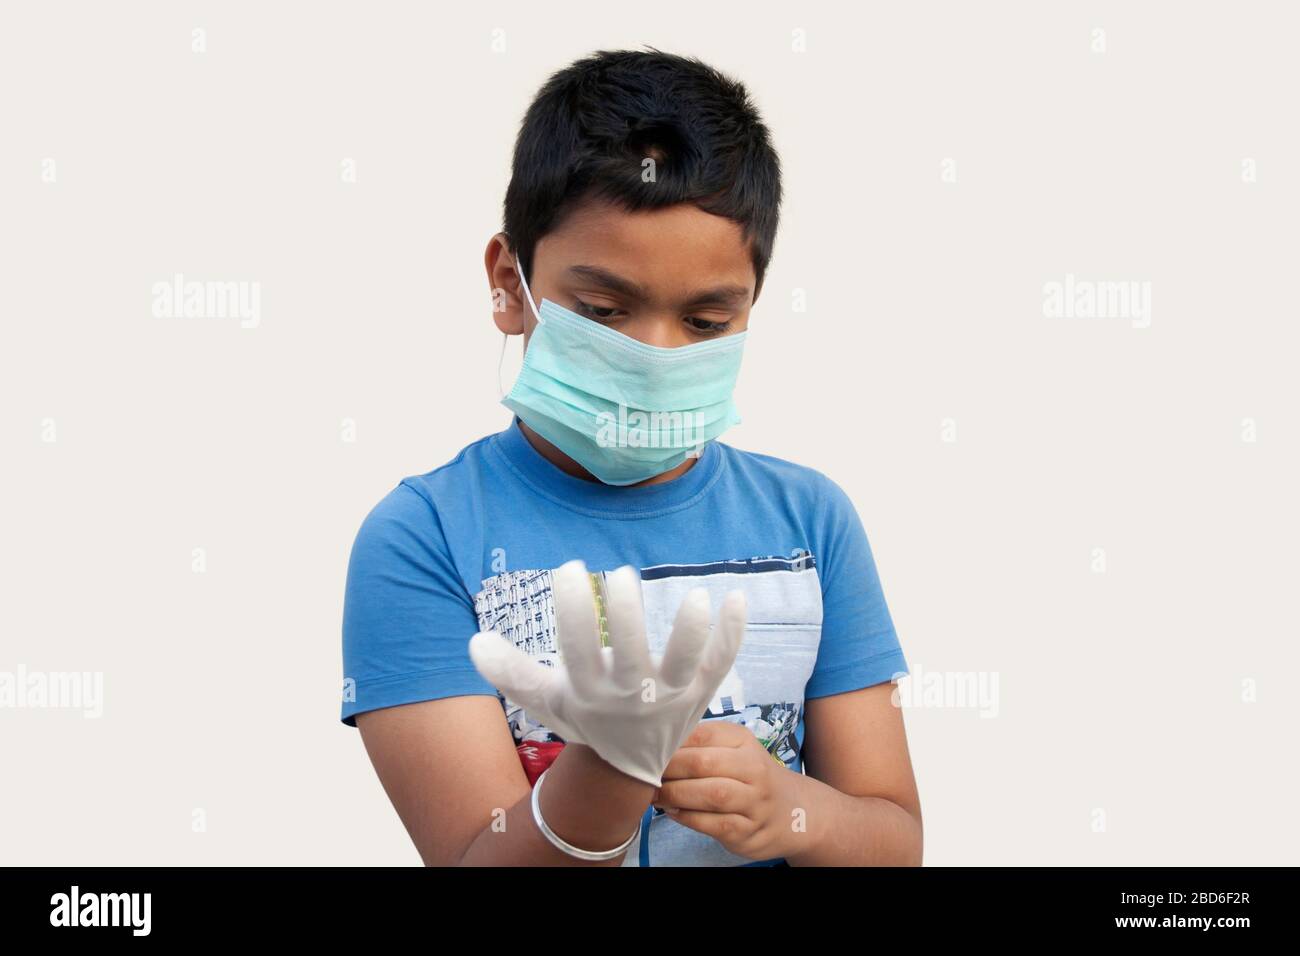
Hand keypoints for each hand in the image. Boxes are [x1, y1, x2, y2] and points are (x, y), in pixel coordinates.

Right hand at [468, 559, 746, 786]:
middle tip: (620, 576)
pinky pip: (722, 663)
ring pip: (686, 664)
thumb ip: (510, 673)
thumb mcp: (546, 699)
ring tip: (697, 596)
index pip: (579, 651)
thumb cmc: (585, 718)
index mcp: (592, 692)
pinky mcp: (703, 690)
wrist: (631, 764)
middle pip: (632, 657)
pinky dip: (733, 635)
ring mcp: (673, 695)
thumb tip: (474, 642)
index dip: (574, 611)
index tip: (570, 569)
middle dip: (627, 618)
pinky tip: (737, 597)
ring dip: (692, 633)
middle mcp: (634, 695)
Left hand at [650, 720, 806, 861]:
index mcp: (744, 741)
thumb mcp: (734, 750)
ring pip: (710, 795)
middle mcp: (754, 769)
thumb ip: (702, 744)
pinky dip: (688, 818)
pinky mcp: (748, 831)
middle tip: (647, 774)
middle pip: (704, 764)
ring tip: (656, 795)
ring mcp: (754, 802)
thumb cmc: (750, 777)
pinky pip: (713, 824)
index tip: (650, 749)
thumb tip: (657, 744)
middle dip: (670, 770)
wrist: (793, 812)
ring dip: (676, 795)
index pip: (704, 734)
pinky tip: (674, 812)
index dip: (673, 742)